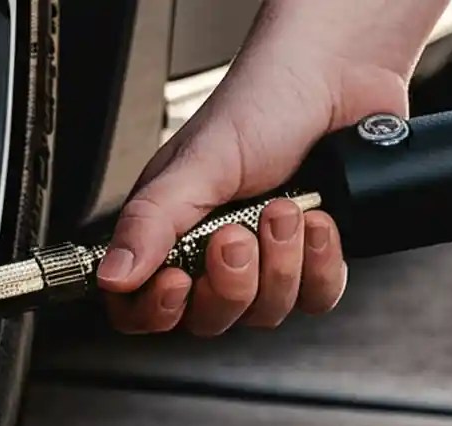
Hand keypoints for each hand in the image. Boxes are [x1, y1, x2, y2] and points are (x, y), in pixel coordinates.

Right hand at [95, 0, 449, 335]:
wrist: (339, 79)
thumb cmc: (263, 104)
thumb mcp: (198, 165)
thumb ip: (151, 223)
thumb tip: (112, 275)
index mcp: (170, 231)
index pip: (142, 306)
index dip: (157, 310)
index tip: (177, 282)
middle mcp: (213, 253)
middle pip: (208, 319)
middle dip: (230, 281)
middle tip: (237, 232)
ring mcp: (266, 260)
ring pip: (265, 313)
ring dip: (280, 263)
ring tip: (284, 208)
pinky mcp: (315, 259)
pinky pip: (315, 298)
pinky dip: (320, 265)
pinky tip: (318, 222)